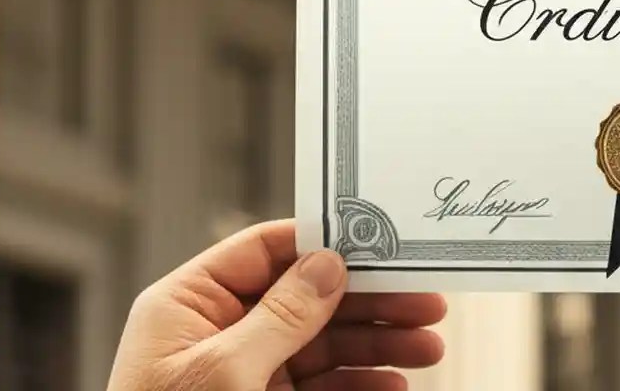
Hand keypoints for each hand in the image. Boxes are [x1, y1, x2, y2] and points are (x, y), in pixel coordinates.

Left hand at [107, 220, 445, 390]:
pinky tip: (396, 385)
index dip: (324, 243)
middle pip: (309, 299)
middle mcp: (219, 332)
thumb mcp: (224, 372)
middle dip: (371, 303)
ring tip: (429, 349)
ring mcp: (243, 373)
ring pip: (325, 345)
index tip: (383, 242)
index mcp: (189, 305)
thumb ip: (281, 316)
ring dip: (379, 345)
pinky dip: (362, 385)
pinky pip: (323, 386)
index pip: (264, 251)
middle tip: (427, 303)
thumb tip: (327, 264)